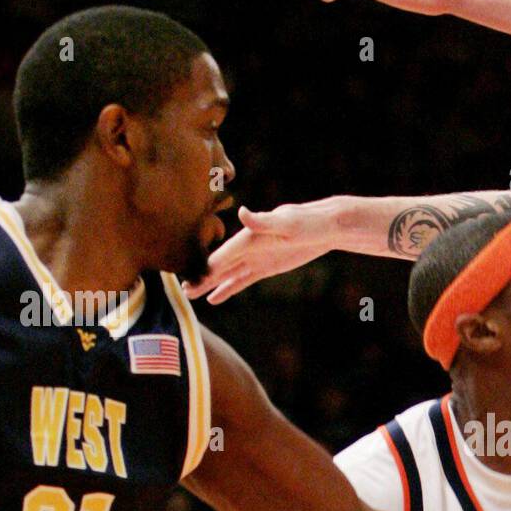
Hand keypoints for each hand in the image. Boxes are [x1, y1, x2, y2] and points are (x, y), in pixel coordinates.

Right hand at [185, 203, 334, 302]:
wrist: (327, 227)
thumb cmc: (310, 222)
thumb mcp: (289, 222)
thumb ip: (264, 221)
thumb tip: (242, 212)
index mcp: (250, 235)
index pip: (225, 254)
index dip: (208, 266)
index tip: (190, 277)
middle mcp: (248, 246)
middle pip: (221, 265)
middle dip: (202, 277)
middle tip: (183, 290)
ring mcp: (255, 257)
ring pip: (228, 274)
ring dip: (210, 284)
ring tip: (190, 294)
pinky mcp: (264, 267)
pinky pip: (242, 280)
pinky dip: (228, 288)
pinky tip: (214, 298)